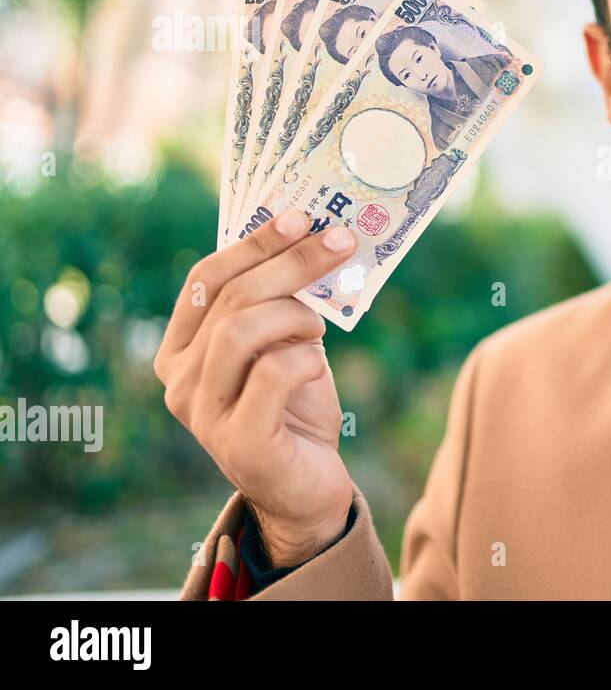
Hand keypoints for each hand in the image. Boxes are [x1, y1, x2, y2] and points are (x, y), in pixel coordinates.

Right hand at [154, 211, 358, 566]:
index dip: (254, 242)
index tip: (301, 216)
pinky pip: (273, 373)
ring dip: (295, 315)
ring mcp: (202, 414)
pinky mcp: (239, 442)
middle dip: (292, 263)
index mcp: (181, 348)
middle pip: (230, 298)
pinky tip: (317, 364)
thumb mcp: (285, 344)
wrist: (306, 486)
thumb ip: (281, 302)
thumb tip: (315, 236)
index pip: (205, 278)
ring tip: (319, 327)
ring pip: (241, 330)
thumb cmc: (294, 406)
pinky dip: (306, 358)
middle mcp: (179, 380)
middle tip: (341, 243)